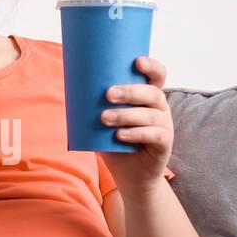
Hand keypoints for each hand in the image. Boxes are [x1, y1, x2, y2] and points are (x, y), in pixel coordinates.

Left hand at [100, 55, 173, 196]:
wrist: (130, 175)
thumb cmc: (115, 142)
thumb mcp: (105, 120)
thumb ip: (96, 105)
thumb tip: (71, 88)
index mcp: (148, 96)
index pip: (157, 75)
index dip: (151, 66)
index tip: (136, 61)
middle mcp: (160, 108)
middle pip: (153, 93)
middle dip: (130, 91)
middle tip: (108, 94)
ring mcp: (165, 126)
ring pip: (150, 115)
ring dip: (126, 115)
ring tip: (104, 119)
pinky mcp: (164, 144)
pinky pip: (155, 135)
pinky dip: (136, 134)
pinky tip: (120, 135)